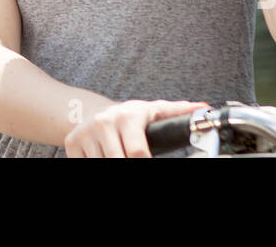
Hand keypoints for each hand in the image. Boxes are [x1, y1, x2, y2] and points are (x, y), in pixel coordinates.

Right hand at [64, 99, 209, 156]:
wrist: (92, 112)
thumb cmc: (130, 117)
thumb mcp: (153, 111)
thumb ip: (178, 112)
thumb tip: (204, 109)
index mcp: (127, 116)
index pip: (137, 153)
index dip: (144, 164)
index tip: (148, 163)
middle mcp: (104, 122)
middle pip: (118, 162)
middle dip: (128, 165)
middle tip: (133, 161)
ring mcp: (86, 133)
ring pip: (102, 164)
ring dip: (111, 165)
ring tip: (119, 155)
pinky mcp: (71, 143)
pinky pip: (85, 165)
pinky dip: (95, 164)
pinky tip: (102, 156)